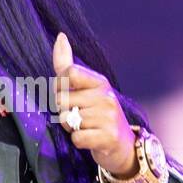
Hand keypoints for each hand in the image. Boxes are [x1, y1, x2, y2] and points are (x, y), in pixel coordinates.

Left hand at [52, 32, 136, 175]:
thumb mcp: (85, 87)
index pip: (68, 72)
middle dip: (64, 111)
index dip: (59, 86)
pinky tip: (91, 139)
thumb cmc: (97, 114)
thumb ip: (67, 64)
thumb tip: (60, 36)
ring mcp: (109, 117)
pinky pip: (77, 137)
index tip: (69, 94)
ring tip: (87, 128)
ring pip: (67, 120)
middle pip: (61, 99)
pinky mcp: (108, 137)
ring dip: (72, 128)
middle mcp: (106, 96)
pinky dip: (79, 141)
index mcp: (100, 82)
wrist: (123, 145)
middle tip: (80, 117)